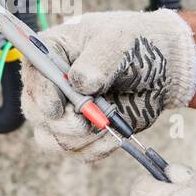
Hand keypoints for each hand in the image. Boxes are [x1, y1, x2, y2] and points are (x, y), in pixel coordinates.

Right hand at [20, 9, 195, 159]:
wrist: (162, 67)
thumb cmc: (135, 44)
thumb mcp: (119, 42)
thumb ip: (99, 60)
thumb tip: (82, 84)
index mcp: (52, 52)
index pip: (33, 74)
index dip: (40, 93)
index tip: (56, 108)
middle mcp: (50, 85)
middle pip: (35, 113)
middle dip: (62, 122)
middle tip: (86, 121)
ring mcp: (64, 113)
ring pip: (51, 140)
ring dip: (80, 138)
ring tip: (108, 124)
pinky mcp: (83, 134)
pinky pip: (77, 153)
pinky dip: (96, 149)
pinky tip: (115, 136)